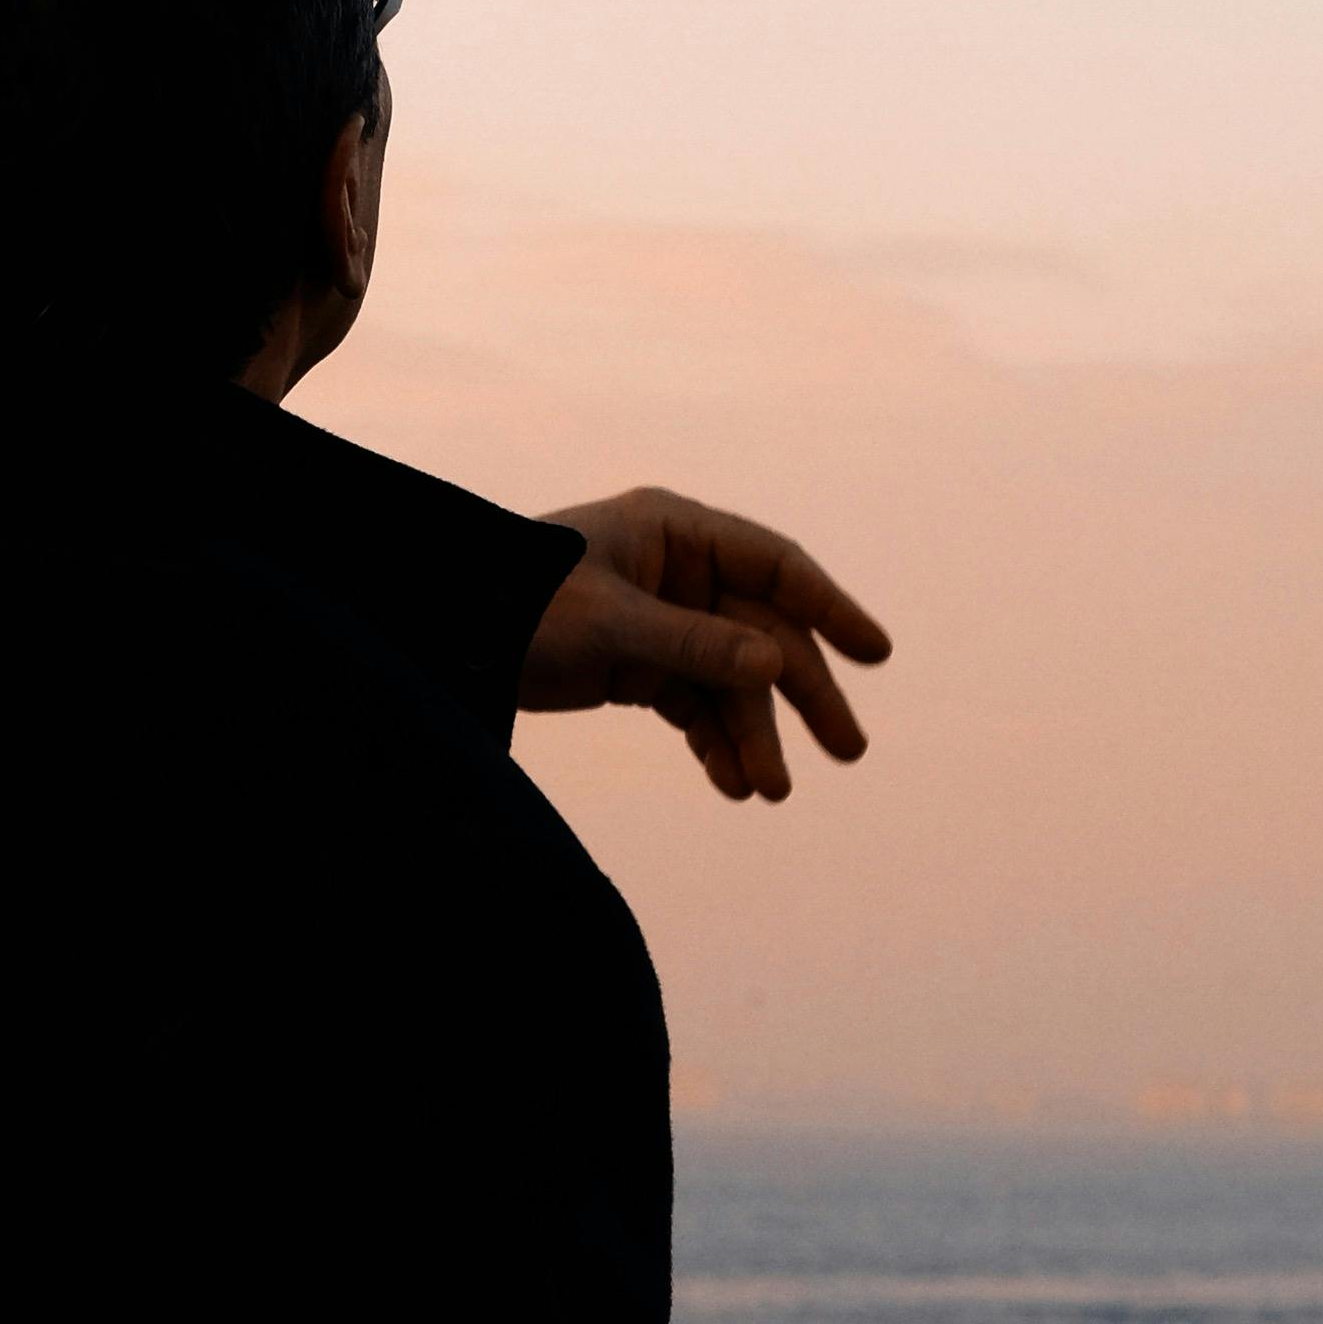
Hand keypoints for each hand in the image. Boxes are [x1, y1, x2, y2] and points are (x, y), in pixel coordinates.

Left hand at [521, 492, 887, 804]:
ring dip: (752, 735)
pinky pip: (694, 707)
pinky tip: (732, 784)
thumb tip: (777, 667)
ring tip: (768, 792)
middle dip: (801, 694)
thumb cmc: (519, 605)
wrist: (446, 639)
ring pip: (730, 681)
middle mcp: (678, 572)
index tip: (876, 654)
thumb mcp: (608, 624)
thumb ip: (693, 644)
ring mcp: (661, 621)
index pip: (773, 565)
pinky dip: (713, 744)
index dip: (829, 607)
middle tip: (848, 751)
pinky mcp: (638, 667)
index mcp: (673, 532)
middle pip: (762, 632)